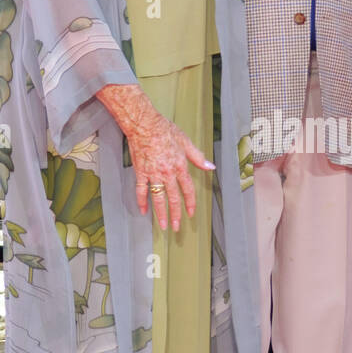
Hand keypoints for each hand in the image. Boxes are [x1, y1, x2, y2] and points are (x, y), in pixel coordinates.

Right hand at [96, 84, 213, 231]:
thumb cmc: (165, 130)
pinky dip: (142, 201)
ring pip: (158, 198)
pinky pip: (141, 190)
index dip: (190, 203)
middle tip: (177, 227)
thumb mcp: (186, 141)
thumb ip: (198, 157)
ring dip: (161, 213)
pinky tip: (143, 211)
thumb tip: (210, 166)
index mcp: (180, 166)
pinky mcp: (141, 172)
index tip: (191, 213)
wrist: (144, 125)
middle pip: (173, 198)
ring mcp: (153, 174)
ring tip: (163, 225)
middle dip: (176, 215)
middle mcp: (167, 173)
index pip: (188, 189)